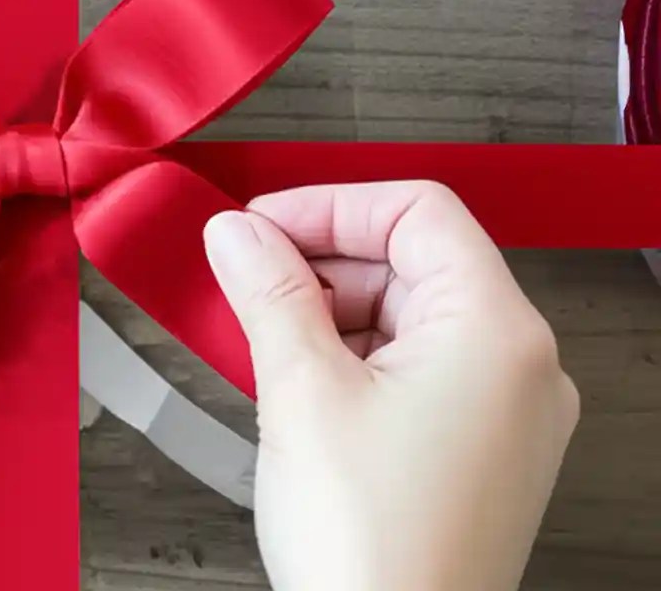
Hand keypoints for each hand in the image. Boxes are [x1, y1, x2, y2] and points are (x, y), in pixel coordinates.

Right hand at [204, 182, 578, 590]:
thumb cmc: (373, 550)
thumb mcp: (301, 393)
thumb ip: (269, 293)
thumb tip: (238, 234)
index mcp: (495, 332)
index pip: (417, 212)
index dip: (328, 206)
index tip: (259, 225)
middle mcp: (517, 366)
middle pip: (411, 263)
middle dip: (319, 263)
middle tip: (243, 279)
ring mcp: (501, 413)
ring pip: (407, 320)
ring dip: (328, 315)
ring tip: (259, 339)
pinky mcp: (474, 451)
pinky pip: (412, 372)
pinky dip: (351, 362)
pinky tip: (294, 382)